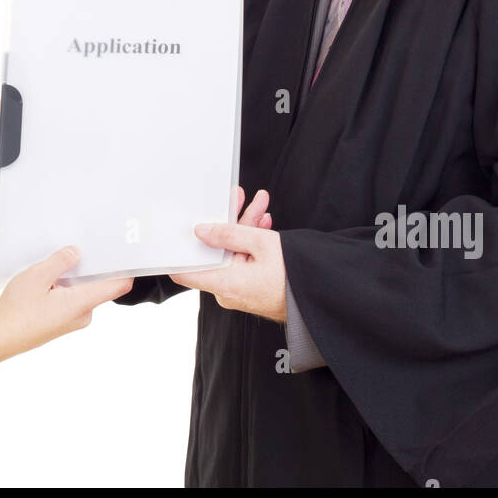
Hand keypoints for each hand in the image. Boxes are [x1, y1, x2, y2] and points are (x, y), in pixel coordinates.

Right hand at [0, 247, 133, 363]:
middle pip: (100, 285)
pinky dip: (64, 286)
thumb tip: (77, 252)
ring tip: (60, 259)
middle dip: (93, 266)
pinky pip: (71, 298)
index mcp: (82, 303)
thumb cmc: (16, 311)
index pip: (118, 285)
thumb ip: (60, 262)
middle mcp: (83, 314)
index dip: (127, 267)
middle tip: (86, 243)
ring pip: (83, 291)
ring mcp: (72, 320)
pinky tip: (48, 278)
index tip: (128, 250)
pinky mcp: (61, 322)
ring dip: (74, 276)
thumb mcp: (37, 276)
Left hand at [170, 188, 285, 321]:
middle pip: (216, 253)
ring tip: (258, 205)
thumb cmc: (295, 277)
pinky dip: (252, 245)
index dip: (177, 251)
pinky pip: (244, 264)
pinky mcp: (252, 290)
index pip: (184, 272)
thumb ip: (228, 233)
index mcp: (225, 284)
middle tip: (237, 199)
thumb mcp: (262, 244)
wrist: (321, 298)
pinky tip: (263, 225)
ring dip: (245, 229)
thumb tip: (201, 231)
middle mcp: (228, 292)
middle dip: (228, 223)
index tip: (176, 230)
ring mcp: (240, 292)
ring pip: (234, 255)